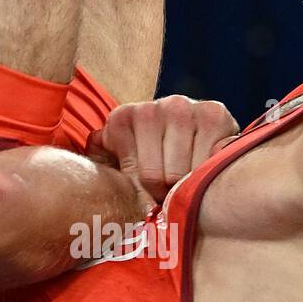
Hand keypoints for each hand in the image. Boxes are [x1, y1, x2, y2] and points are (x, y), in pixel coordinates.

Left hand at [88, 95, 237, 202]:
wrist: (192, 129)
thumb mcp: (116, 159)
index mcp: (122, 119)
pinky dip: (209, 171)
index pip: (138, 178)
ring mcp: (184, 107)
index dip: (147, 194)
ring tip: (186, 178)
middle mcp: (152, 107)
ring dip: (188, 183)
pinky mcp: (214, 112)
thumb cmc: (147, 153)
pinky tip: (204, 165)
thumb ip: (101, 167)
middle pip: (161, 177)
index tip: (150, 190)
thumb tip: (88, 182)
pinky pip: (211, 160)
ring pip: (185, 171)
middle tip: (170, 189)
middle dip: (167, 191)